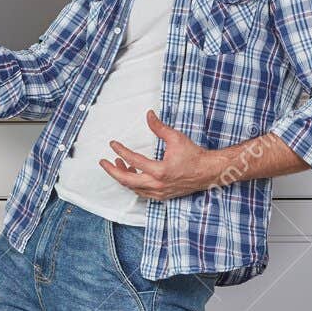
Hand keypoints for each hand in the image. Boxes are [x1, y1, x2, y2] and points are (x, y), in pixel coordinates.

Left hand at [100, 111, 221, 200]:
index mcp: (161, 171)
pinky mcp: (162, 196)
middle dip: (113, 171)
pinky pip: (141, 192)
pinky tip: (131, 174)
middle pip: (127, 181)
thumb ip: (159, 127)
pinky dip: (133, 184)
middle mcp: (158, 184)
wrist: (208, 172)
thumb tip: (148, 114)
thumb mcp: (176, 138)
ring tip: (118, 164)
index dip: (121, 151)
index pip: (134, 161)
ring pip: (133, 188)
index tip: (113, 144)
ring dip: (123, 177)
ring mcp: (159, 192)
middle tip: (103, 162)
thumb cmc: (193, 155)